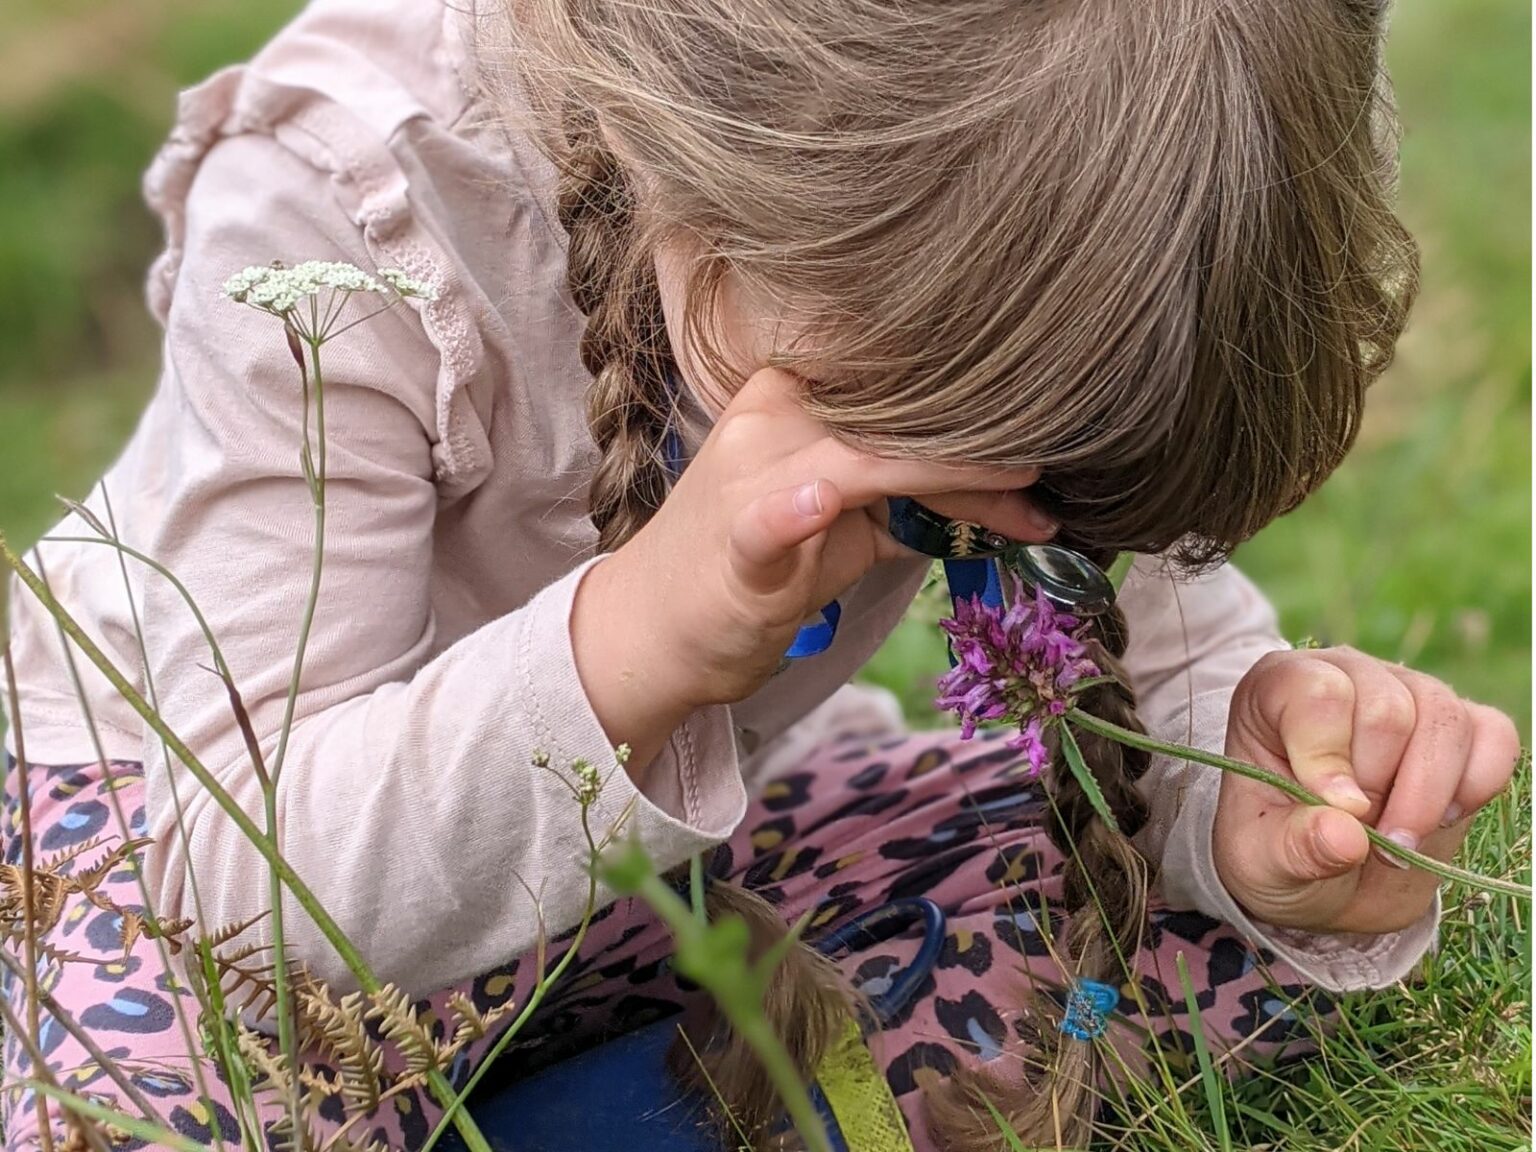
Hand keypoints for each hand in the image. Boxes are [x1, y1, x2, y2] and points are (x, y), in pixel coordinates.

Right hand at [572, 367, 1054, 765]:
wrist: (651, 631)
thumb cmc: (751, 571)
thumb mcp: (845, 526)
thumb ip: (913, 501)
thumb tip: (1012, 494)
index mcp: (792, 397)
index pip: (903, 394)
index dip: (980, 405)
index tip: (1061, 414)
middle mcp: (771, 420)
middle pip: (899, 422)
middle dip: (987, 446)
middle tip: (1069, 461)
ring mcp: (748, 480)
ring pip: (864, 460)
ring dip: (950, 475)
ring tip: (1025, 484)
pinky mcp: (733, 543)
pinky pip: (767, 519)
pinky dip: (795, 512)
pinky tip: (817, 501)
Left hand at [1213, 646, 1520, 935]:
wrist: (1323, 873)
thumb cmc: (1278, 849)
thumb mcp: (1263, 859)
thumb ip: (1295, 846)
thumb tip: (1346, 835)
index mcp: (1275, 688)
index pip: (1318, 692)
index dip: (1330, 756)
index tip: (1340, 812)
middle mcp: (1345, 674)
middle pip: (1387, 710)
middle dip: (1381, 788)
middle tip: (1363, 836)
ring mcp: (1407, 692)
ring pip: (1445, 718)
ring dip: (1428, 795)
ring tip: (1397, 841)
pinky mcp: (1461, 724)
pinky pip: (1494, 736)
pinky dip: (1477, 785)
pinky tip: (1440, 819)